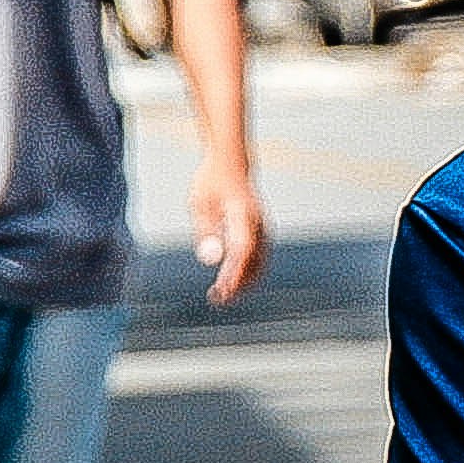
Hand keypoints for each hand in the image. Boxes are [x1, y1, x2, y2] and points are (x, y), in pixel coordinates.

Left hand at [192, 155, 270, 305]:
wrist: (230, 164)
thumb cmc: (210, 183)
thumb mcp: (199, 204)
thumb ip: (206, 232)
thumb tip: (210, 260)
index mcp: (242, 213)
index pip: (242, 249)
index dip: (234, 272)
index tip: (222, 289)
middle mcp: (258, 222)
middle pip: (253, 259)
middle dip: (238, 282)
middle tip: (218, 298)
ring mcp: (263, 227)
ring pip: (259, 261)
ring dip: (243, 280)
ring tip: (221, 294)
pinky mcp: (262, 232)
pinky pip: (258, 257)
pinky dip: (246, 272)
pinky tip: (230, 282)